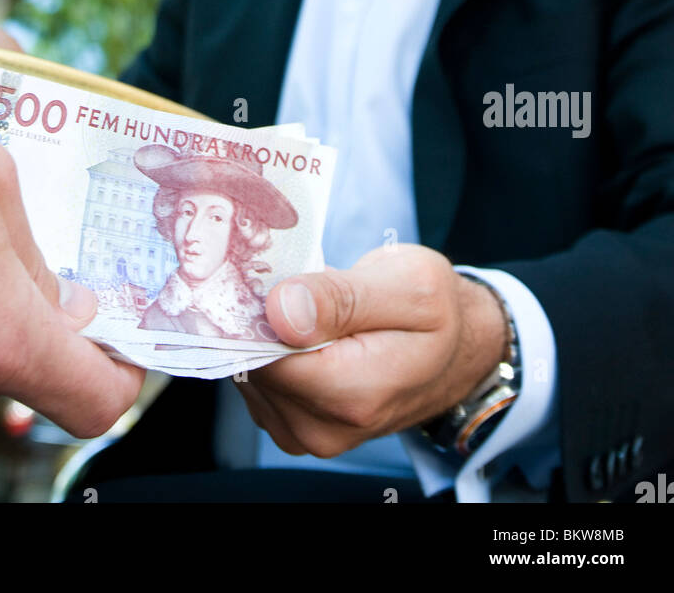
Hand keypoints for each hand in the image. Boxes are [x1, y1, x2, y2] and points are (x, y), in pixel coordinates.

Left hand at [241, 244, 507, 457]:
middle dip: (261, 320)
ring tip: (307, 306)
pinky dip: (270, 350)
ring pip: (249, 372)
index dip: (259, 309)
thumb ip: (340, 297)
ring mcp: (305, 433)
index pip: (262, 353)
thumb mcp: (410, 286)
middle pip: (251, 364)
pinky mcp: (295, 425)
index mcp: (351, 394)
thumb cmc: (440, 313)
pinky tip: (303, 329)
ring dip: (265, 334)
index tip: (278, 276)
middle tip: (299, 284)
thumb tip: (278, 311)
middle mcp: (322, 429)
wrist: (459, 350)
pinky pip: (259, 383)